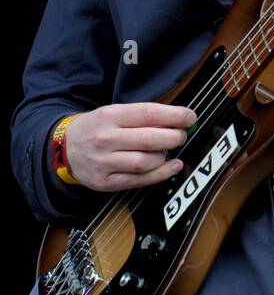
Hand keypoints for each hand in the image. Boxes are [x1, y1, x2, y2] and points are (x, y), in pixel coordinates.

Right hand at [62, 102, 197, 191]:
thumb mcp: (112, 113)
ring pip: (146, 161)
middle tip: (182, 135)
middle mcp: (106, 138)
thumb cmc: (95, 129)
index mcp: (109, 116)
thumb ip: (141, 116)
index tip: (190, 117)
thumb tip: (178, 118)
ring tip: (167, 150)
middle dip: (174, 137)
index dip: (174, 116)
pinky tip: (173, 166)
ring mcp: (105, 162)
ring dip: (165, 156)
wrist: (62, 149)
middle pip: (150, 139)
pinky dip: (162, 174)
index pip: (148, 114)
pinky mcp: (106, 182)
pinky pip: (140, 180)